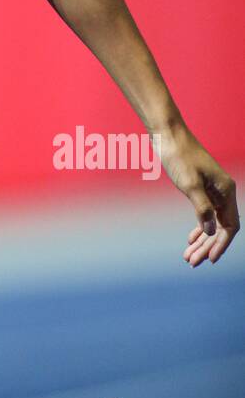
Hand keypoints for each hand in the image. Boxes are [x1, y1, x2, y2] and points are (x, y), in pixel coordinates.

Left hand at [154, 125, 238, 264]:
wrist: (168, 135)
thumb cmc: (179, 157)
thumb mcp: (189, 185)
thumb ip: (202, 209)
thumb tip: (211, 232)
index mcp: (226, 191)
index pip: (230, 226)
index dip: (221, 244)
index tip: (210, 260)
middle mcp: (223, 192)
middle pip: (221, 227)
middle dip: (208, 247)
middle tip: (191, 262)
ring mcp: (212, 190)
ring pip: (212, 222)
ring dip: (202, 240)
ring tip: (188, 256)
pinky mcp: (201, 188)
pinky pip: (205, 214)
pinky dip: (199, 227)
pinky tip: (190, 239)